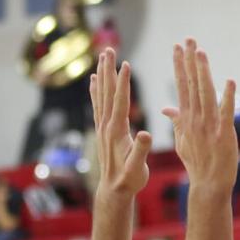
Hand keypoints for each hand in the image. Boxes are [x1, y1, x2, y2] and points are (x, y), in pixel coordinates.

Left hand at [91, 49, 152, 196]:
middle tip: (108, 49)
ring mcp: (102, 127)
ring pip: (101, 95)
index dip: (123, 83)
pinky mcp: (101, 130)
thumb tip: (146, 134)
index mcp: (117, 131)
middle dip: (108, 70)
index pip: (120, 102)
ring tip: (102, 57)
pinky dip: (96, 89)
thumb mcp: (138, 167)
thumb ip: (141, 150)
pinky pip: (97, 104)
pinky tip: (94, 79)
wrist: (114, 190)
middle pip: (107, 92)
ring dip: (102, 74)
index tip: (126, 64)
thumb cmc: (129, 180)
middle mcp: (106, 125)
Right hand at [163, 39, 238, 191]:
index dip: (180, 66)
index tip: (177, 47)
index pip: (182, 86)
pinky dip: (228, 97)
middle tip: (188, 40)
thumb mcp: (182, 140)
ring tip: (200, 52)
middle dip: (190, 61)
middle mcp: (195, 119)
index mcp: (186, 118)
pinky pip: (227, 113)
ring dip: (203, 72)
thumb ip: (176, 121)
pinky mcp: (225, 134)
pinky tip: (230, 82)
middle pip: (192, 85)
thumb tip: (166, 108)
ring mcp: (210, 126)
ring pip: (206, 94)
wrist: (208, 184)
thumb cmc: (197, 162)